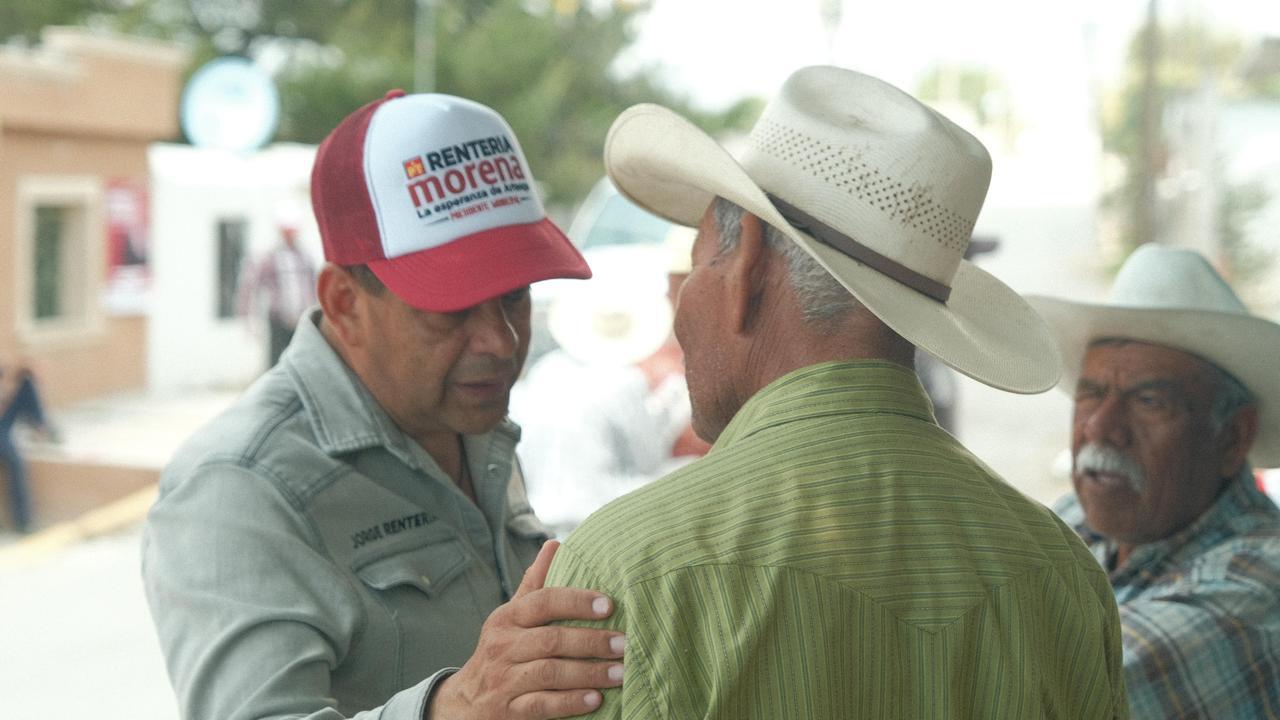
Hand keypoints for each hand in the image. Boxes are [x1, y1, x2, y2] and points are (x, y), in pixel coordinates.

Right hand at [427, 541, 624, 718]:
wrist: (464, 704)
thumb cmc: (501, 652)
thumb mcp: (511, 618)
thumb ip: (535, 585)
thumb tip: (555, 544)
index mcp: (507, 618)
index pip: (543, 601)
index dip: (577, 601)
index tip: (609, 604)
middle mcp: (502, 646)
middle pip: (550, 640)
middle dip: (591, 641)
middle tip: (624, 644)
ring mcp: (503, 680)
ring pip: (549, 673)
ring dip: (588, 673)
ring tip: (620, 673)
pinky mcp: (507, 711)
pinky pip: (542, 705)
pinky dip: (570, 702)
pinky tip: (595, 700)